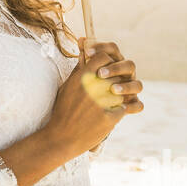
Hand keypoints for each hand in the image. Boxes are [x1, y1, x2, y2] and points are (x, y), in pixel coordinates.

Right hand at [45, 38, 142, 157]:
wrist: (62, 137)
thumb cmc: (63, 110)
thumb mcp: (68, 86)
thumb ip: (79, 68)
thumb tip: (84, 49)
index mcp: (82, 76)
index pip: (104, 56)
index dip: (106, 61)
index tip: (104, 68)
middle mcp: (94, 87)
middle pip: (115, 73)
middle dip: (113, 80)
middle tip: (107, 87)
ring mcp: (104, 102)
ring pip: (122, 90)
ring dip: (117, 95)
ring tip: (106, 102)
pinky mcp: (111, 117)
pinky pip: (124, 107)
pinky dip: (118, 111)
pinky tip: (108, 115)